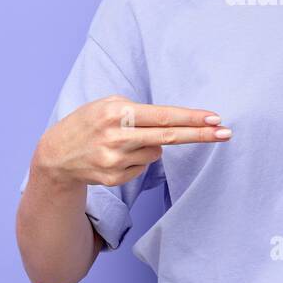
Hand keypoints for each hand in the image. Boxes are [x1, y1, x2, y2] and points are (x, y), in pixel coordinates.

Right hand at [33, 95, 229, 187]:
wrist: (55, 155)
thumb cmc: (89, 122)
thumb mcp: (107, 104)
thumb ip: (138, 112)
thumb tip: (172, 127)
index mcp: (117, 112)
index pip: (163, 116)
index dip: (191, 118)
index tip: (214, 118)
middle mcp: (117, 137)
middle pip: (169, 137)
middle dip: (200, 135)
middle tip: (227, 133)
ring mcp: (115, 160)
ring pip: (156, 152)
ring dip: (150, 145)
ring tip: (124, 141)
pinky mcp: (114, 178)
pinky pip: (142, 166)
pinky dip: (136, 159)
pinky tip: (115, 155)